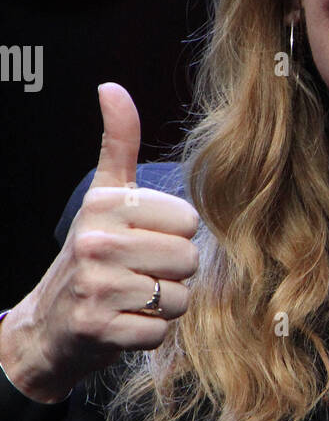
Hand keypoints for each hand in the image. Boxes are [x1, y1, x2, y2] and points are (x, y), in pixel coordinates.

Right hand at [0, 83, 199, 401]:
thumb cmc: (89, 256)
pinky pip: (160, 331)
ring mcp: (96, 287)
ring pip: (179, 297)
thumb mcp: (102, 197)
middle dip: (172, 274)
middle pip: (188, 259)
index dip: (173, 237)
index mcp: (104, 205)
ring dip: (163, 306)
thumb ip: (118, 144)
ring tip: (132, 299)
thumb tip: (112, 87)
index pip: (187, 221)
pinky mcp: (101, 329)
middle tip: (138, 275)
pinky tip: (123, 323)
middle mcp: (96, 242)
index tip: (143, 242)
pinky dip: (149, 333)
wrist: (49, 325)